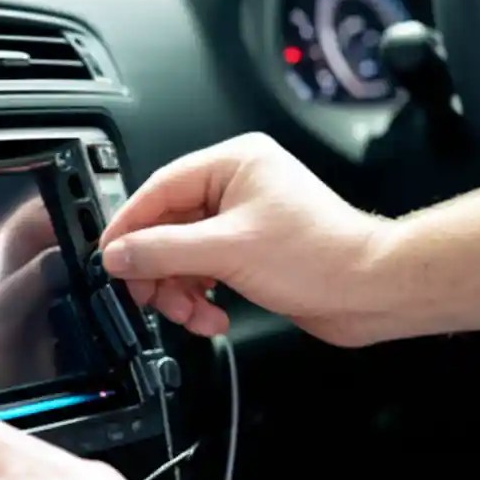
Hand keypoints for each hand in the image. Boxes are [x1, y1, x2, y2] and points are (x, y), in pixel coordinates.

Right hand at [100, 132, 384, 345]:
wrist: (368, 290)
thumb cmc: (322, 255)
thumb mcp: (227, 251)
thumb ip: (164, 251)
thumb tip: (119, 254)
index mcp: (234, 163)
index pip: (160, 189)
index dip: (130, 226)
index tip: (110, 257)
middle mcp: (238, 186)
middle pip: (168, 225)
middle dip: (159, 268)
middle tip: (150, 296)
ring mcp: (245, 221)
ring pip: (184, 254)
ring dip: (181, 290)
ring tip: (191, 313)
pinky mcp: (251, 252)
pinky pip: (205, 271)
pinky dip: (201, 298)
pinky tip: (212, 316)